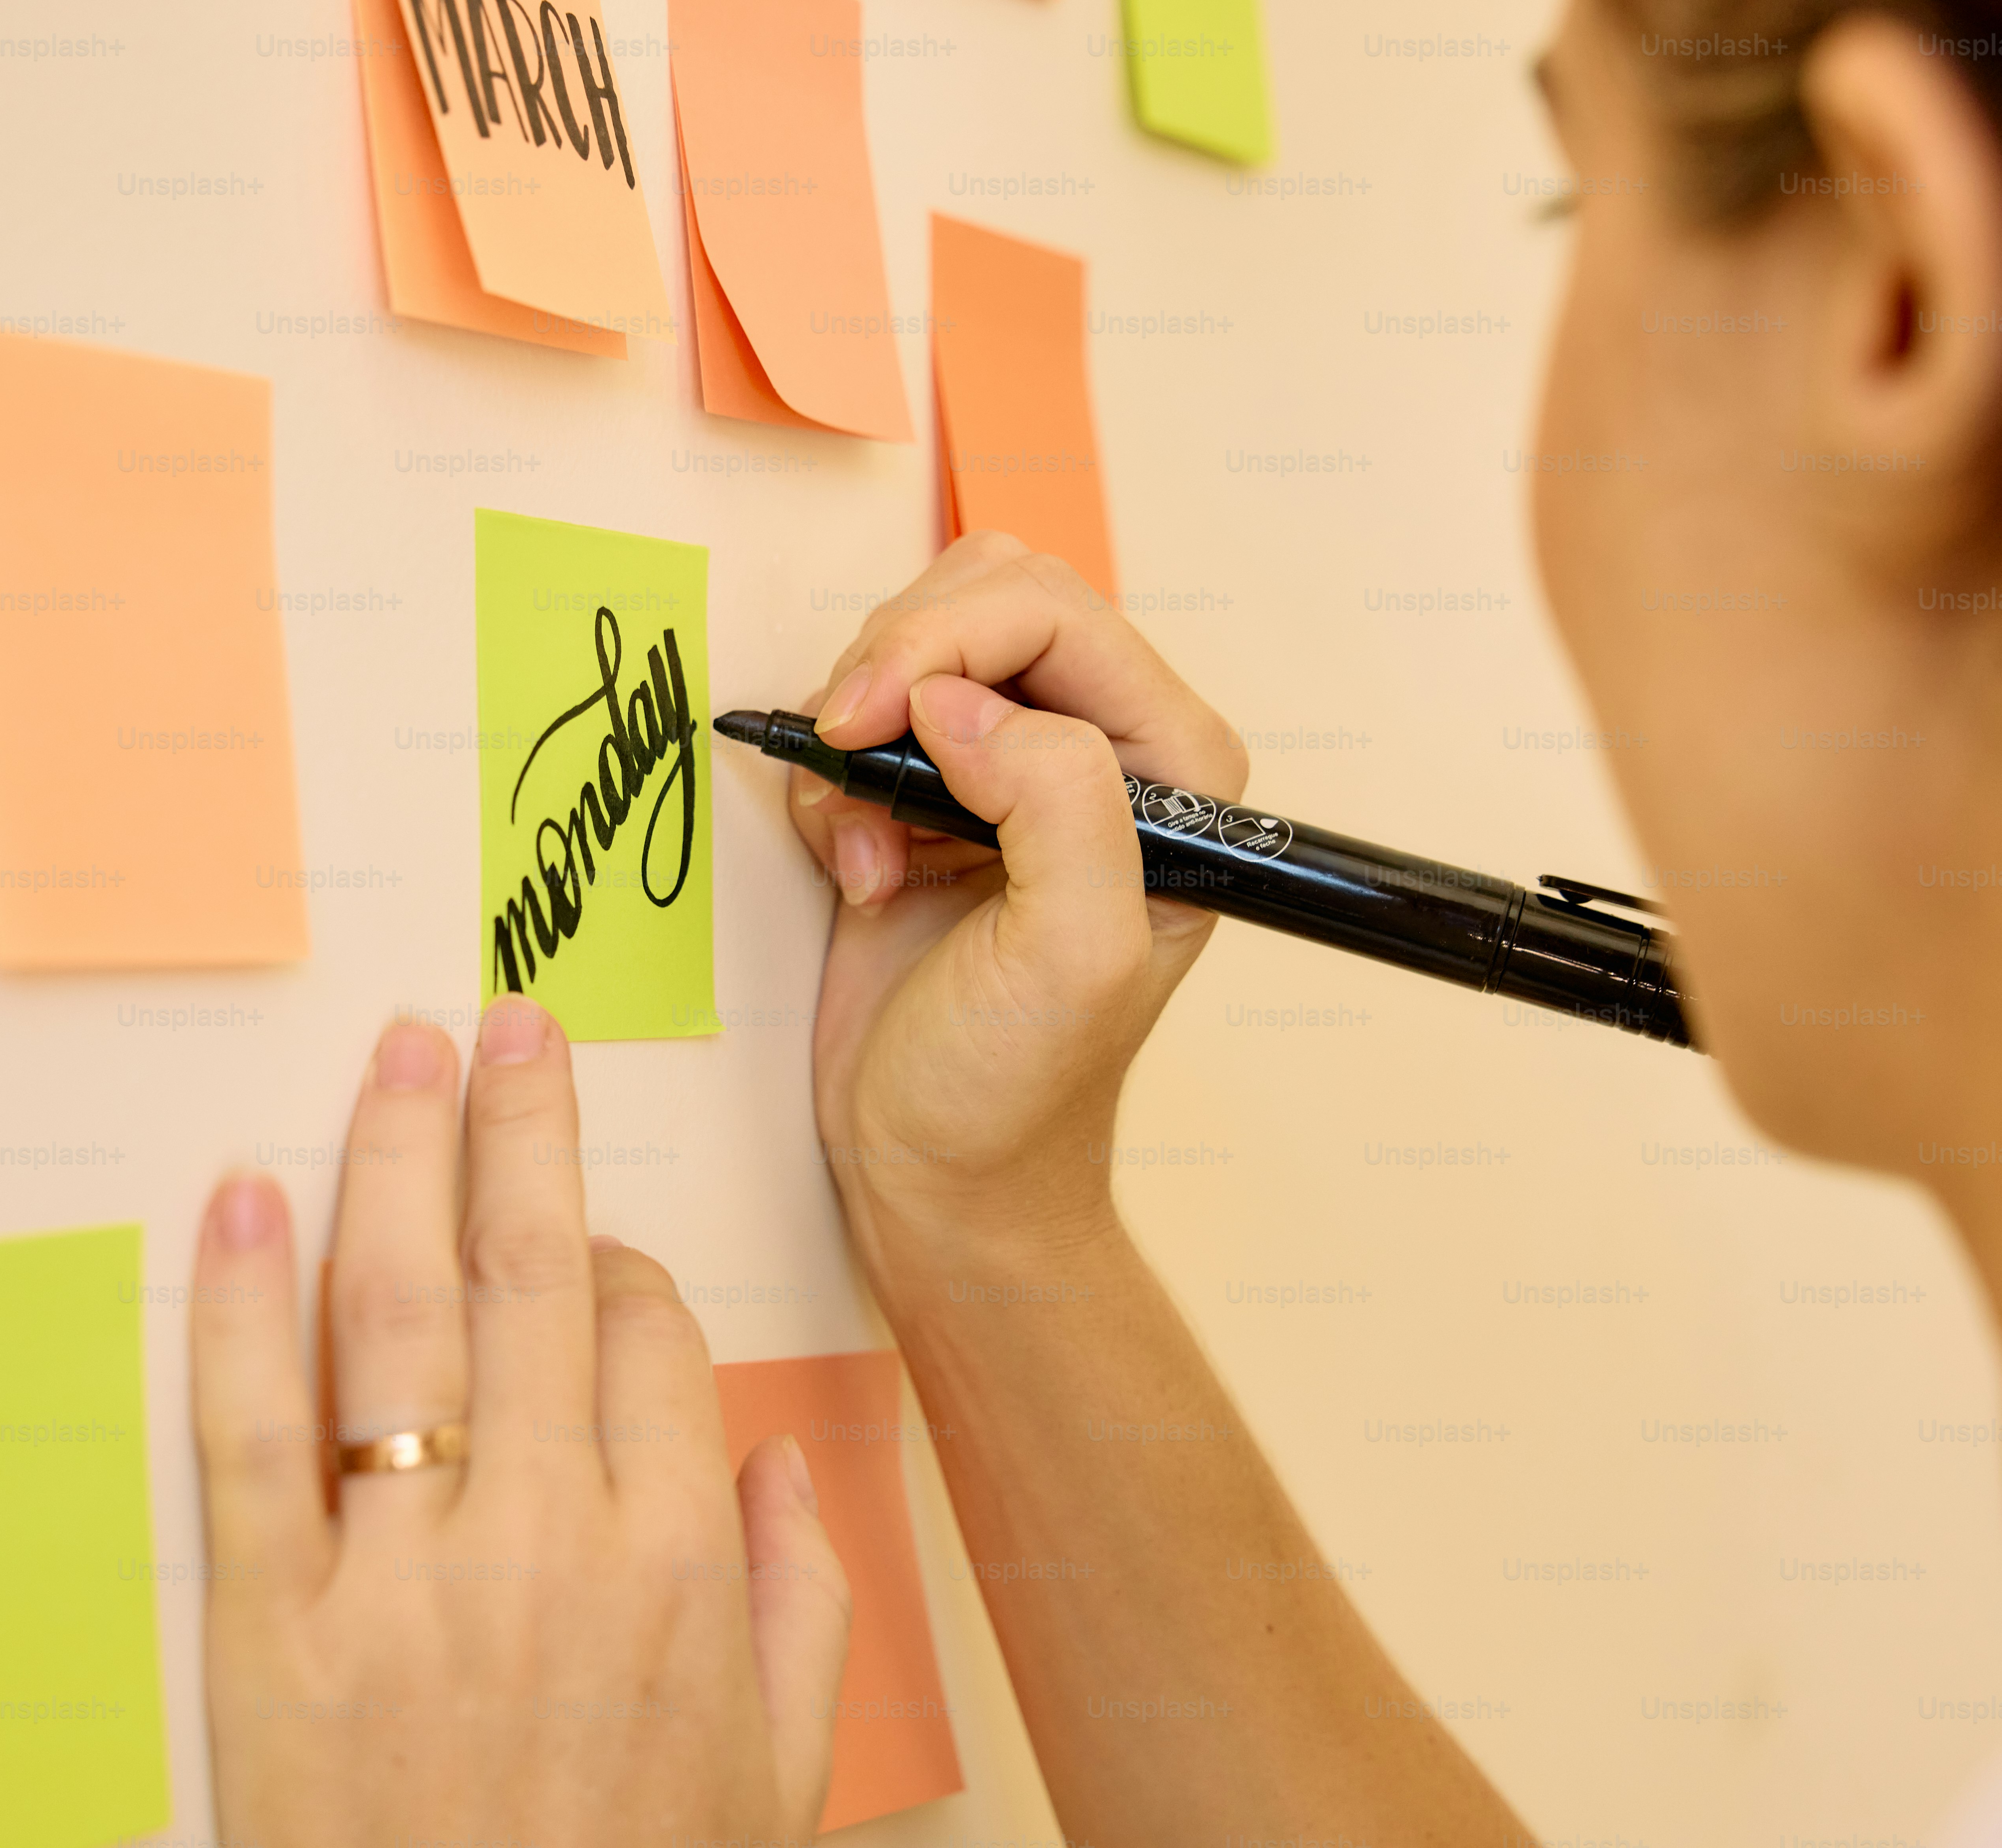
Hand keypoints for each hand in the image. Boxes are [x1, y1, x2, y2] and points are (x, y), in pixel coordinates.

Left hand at [189, 1000, 851, 1847]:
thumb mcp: (774, 1771)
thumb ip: (799, 1599)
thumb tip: (777, 1452)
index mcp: (674, 1564)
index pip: (655, 1333)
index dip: (624, 1257)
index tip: (593, 1237)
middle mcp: (548, 1543)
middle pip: (533, 1278)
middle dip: (521, 1128)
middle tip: (505, 1023)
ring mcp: (405, 1582)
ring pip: (397, 1319)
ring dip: (396, 1163)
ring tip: (397, 1058)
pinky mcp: (273, 1635)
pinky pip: (251, 1439)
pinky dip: (241, 1307)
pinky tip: (245, 1201)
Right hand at [785, 533, 1249, 1253]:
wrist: (942, 1179)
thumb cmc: (1019, 1090)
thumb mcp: (1074, 952)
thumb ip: (1054, 798)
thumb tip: (958, 702)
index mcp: (1172, 768)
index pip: (1053, 613)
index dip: (941, 640)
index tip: (865, 722)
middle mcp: (1101, 751)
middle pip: (985, 596)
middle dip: (892, 662)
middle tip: (845, 754)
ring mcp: (1008, 771)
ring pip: (911, 646)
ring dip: (856, 737)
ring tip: (866, 852)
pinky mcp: (929, 803)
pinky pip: (858, 723)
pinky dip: (829, 788)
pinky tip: (858, 875)